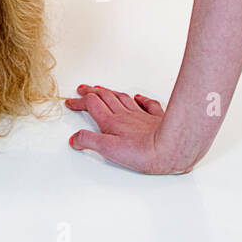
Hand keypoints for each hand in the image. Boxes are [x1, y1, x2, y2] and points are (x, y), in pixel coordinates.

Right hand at [65, 84, 189, 174]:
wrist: (171, 149)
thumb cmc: (143, 152)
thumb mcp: (108, 150)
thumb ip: (88, 141)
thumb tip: (75, 138)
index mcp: (111, 121)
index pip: (91, 104)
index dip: (79, 102)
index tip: (71, 102)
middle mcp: (125, 115)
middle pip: (104, 97)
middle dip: (91, 92)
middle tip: (82, 89)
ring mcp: (141, 115)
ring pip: (122, 98)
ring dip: (109, 92)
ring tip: (102, 89)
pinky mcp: (157, 118)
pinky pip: (147, 104)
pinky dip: (140, 99)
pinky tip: (138, 97)